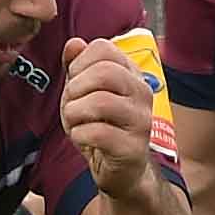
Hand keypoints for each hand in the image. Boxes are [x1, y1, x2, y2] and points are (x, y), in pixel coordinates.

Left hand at [60, 38, 166, 192]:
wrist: (121, 170)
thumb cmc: (102, 127)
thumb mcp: (84, 94)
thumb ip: (78, 67)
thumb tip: (74, 43)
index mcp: (131, 74)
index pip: (103, 49)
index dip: (79, 63)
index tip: (75, 82)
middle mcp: (142, 92)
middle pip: (104, 72)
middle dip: (75, 88)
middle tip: (72, 104)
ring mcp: (141, 120)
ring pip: (100, 102)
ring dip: (74, 112)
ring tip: (75, 122)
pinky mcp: (133, 147)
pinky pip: (98, 132)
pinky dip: (79, 134)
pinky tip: (82, 138)